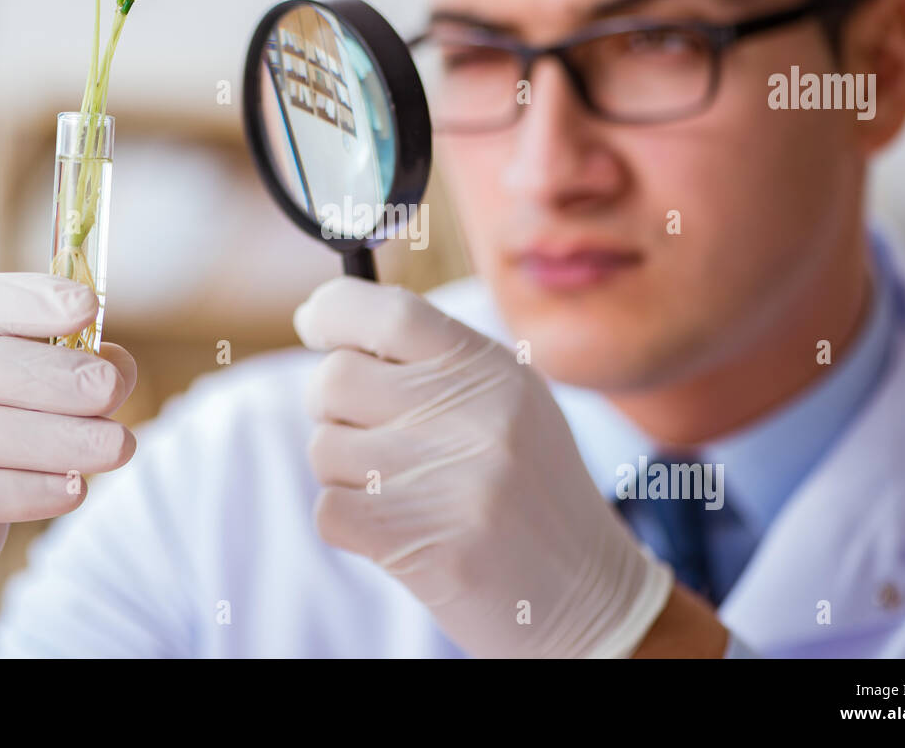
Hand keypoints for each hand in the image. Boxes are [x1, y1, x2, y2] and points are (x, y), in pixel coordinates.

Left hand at [294, 277, 673, 657]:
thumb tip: (323, 319)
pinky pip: (329, 510)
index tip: (315, 323)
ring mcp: (452, 482)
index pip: (390, 312)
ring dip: (344, 471)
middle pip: (335, 379)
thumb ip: (433, 361)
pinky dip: (349, 522)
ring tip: (401, 489)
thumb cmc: (529, 489)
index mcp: (493, 371)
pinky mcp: (427, 546)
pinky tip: (399, 529)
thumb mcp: (509, 401)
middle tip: (365, 430)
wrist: (589, 593)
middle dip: (330, 406)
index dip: (334, 311)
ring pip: (324, 448)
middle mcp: (475, 416)